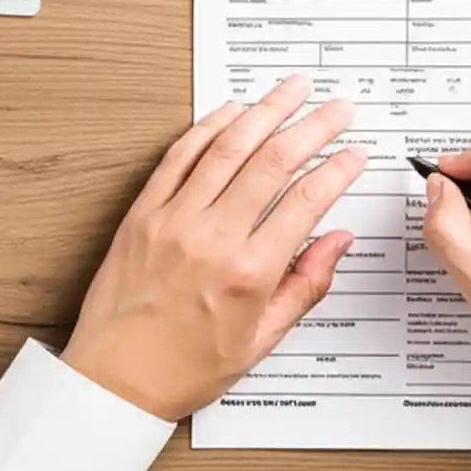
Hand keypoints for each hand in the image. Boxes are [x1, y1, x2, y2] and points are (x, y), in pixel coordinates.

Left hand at [62, 76, 366, 420]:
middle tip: (337, 108)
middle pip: (273, 161)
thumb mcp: (262, 339)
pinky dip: (209, 126)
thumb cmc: (183, 368)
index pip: (306, 201)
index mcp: (247, 273)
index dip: (337, 169)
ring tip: (292, 89)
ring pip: (228, 147)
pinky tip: (233, 110)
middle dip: (313, 125)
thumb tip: (337, 242)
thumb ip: (305, 285)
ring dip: (266, 110)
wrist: (114, 381)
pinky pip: (179, 156)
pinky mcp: (143, 213)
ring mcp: (173, 220)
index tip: (355, 153)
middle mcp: (210, 238)